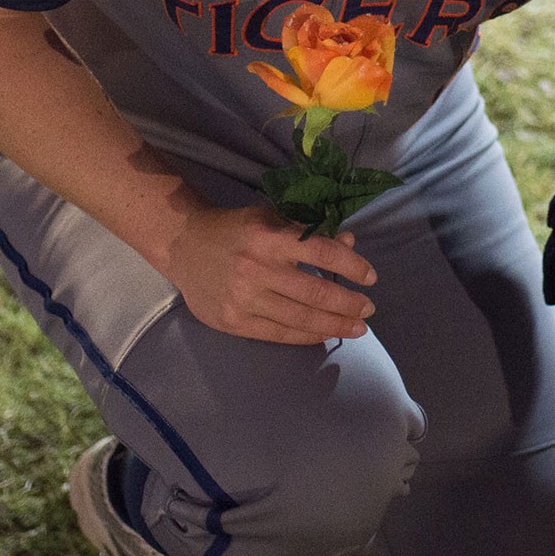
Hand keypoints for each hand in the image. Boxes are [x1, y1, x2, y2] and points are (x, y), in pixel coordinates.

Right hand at [162, 203, 376, 342]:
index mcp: (269, 237)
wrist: (184, 244)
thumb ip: (309, 231)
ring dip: (335, 324)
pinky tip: (325, 334)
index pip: (321, 252)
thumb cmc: (235, 229)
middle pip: (315, 292)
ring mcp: (244, 299)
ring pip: (300, 318)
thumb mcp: (271, 219)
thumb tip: (349, 242)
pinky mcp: (233, 322)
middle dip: (349, 303)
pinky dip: (306, 336)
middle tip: (369, 308)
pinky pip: (279, 334)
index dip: (352, 265)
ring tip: (356, 327)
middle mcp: (257, 269)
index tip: (371, 277)